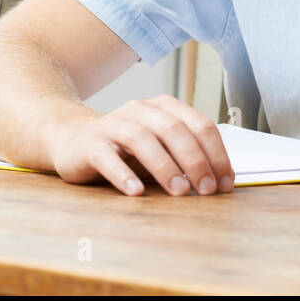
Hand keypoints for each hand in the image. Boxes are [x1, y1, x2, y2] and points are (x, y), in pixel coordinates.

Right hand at [47, 94, 234, 196]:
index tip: (225, 183)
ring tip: (179, 191)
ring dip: (165, 167)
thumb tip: (223, 181)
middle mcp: (141, 110)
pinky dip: (124, 174)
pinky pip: (107, 157)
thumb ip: (188, 158)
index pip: (200, 125)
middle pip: (174, 130)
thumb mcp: (162, 148)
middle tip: (207, 189)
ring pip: (142, 139)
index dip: (217, 154)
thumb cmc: (127, 150)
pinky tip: (136, 192)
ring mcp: (114, 124)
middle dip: (196, 161)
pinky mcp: (90, 144)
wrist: (73, 141)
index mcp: (166, 108)